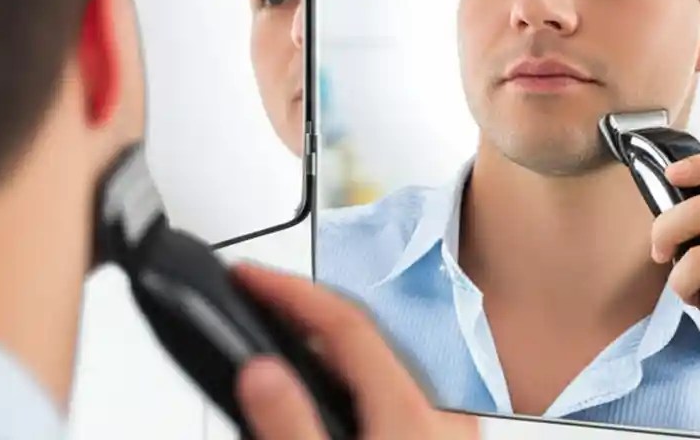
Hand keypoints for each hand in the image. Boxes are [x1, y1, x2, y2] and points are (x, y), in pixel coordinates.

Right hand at [230, 263, 480, 439]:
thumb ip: (292, 424)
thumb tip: (261, 370)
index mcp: (412, 410)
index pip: (345, 321)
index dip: (290, 290)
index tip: (248, 276)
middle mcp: (444, 412)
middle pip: (369, 333)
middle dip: (310, 309)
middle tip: (261, 297)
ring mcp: (451, 428)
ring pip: (386, 359)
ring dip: (333, 343)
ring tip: (285, 336)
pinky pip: (400, 385)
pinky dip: (357, 373)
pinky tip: (331, 388)